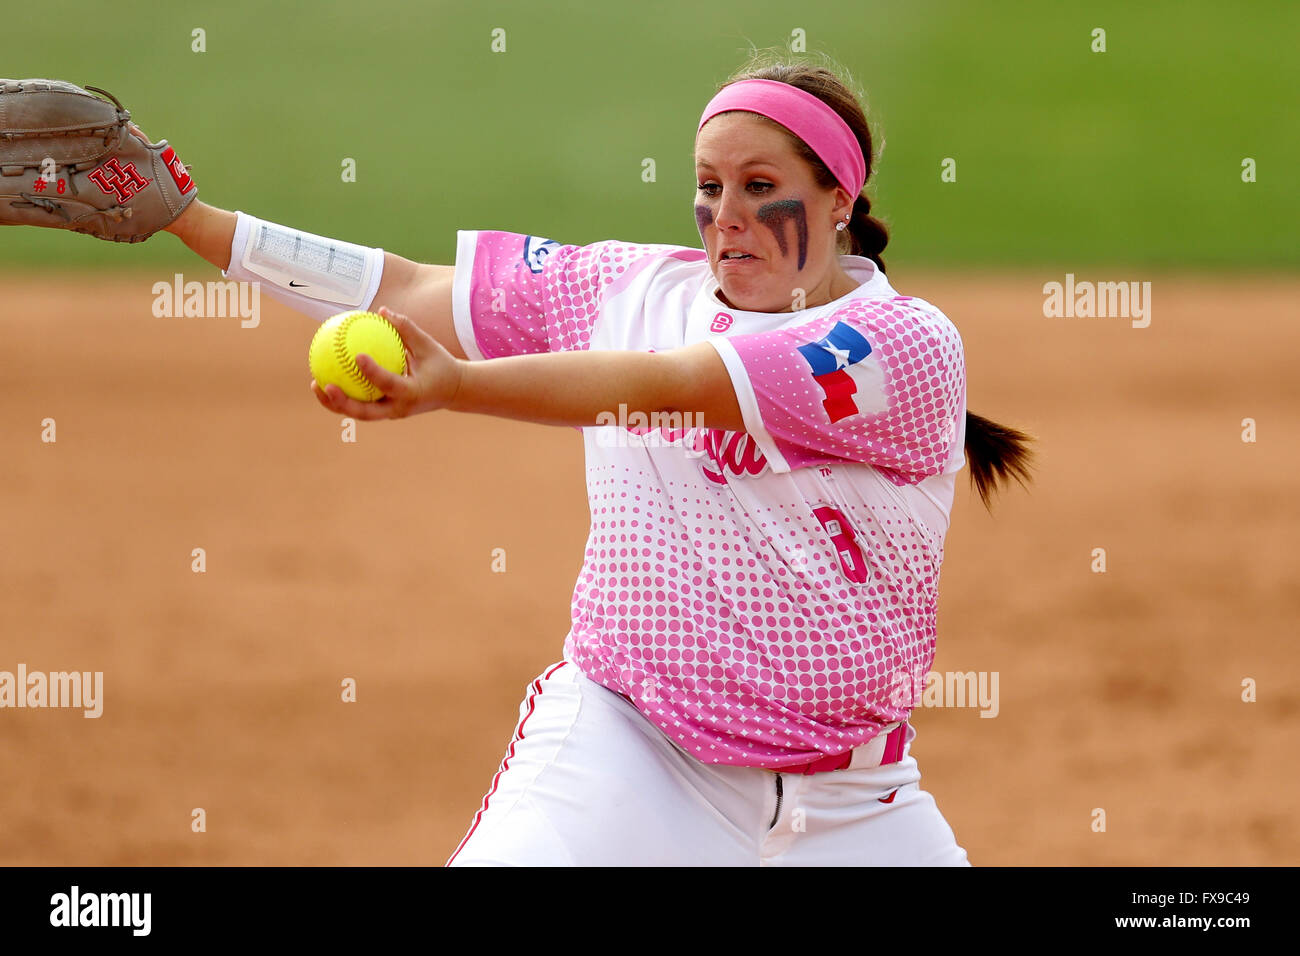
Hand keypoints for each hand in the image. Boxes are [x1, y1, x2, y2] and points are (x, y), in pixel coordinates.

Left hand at [311, 306, 464, 420]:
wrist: (453, 392)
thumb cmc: (441, 365)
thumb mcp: (428, 346)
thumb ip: (406, 329)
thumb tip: (382, 310)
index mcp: (412, 393)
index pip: (389, 384)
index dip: (372, 372)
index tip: (357, 356)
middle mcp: (399, 409)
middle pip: (365, 412)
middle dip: (342, 402)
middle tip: (325, 385)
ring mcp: (390, 414)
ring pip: (357, 413)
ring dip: (334, 403)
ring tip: (315, 385)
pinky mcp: (385, 412)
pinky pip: (360, 405)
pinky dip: (343, 397)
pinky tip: (326, 381)